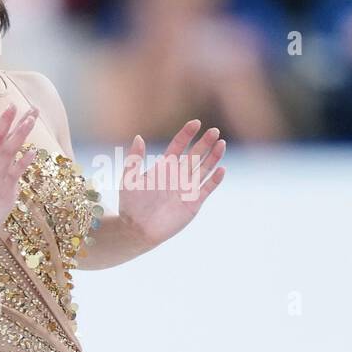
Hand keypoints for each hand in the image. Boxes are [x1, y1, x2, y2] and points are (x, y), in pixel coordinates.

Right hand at [0, 103, 39, 243]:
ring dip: (20, 134)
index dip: (4, 121)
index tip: (12, 107)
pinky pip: (15, 173)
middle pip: (4, 139)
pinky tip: (33, 152)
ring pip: (9, 151)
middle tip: (32, 109)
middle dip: (18, 122)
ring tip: (31, 120)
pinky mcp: (4, 190)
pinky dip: (24, 162)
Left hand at [118, 121, 225, 247]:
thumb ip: (134, 159)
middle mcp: (178, 175)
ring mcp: (187, 188)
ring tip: (221, 144)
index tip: (196, 122)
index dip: (187, 133)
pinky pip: (206, 188)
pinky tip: (221, 169)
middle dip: (205, 142)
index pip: (179, 145)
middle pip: (195, 155)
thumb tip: (139, 137)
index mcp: (164, 167)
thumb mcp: (129, 179)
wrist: (136, 229)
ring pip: (204, 169)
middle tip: (214, 130)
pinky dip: (214, 180)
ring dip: (213, 157)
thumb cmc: (130, 204)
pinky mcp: (193, 203)